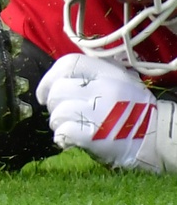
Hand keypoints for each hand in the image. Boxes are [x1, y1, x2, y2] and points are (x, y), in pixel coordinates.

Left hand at [39, 53, 172, 171]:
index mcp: (109, 73)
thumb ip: (94, 76)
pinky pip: (63, 132)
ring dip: (58, 122)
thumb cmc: (135, 112)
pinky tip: (70, 140)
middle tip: (63, 114)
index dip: (49, 78)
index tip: (44, 94)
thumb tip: (59, 80)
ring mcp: (99, 112)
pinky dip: (62, 137)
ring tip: (70, 127)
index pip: (68, 64)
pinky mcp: (95, 136)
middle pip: (58, 89)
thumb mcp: (121, 82)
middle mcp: (104, 88)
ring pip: (58, 112)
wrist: (160, 140)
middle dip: (54, 104)